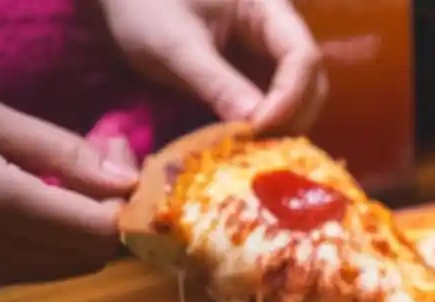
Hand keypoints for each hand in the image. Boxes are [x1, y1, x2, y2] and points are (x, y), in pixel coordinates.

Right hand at [0, 87, 137, 292]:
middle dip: (107, 222)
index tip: (124, 175)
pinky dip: (44, 251)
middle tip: (97, 179)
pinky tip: (24, 216)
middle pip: (87, 257)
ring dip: (77, 239)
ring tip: (59, 194)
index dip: (126, 208)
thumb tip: (126, 177)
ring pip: (60, 271)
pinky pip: (24, 276)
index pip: (98, 230)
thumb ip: (59, 151)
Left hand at [100, 0, 326, 133]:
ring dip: (283, 129)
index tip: (262, 126)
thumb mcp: (174, 44)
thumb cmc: (144, 5)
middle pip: (311, 81)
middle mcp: (279, 32)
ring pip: (300, 99)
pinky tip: (246, 147)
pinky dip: (267, 130)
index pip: (302, 55)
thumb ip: (215, 81)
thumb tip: (254, 124)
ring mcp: (269, 57)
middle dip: (293, 117)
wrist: (123, 0)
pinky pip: (275, 107)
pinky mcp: (255, 78)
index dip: (290, 95)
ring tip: (253, 153)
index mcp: (268, 7)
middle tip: (263, 150)